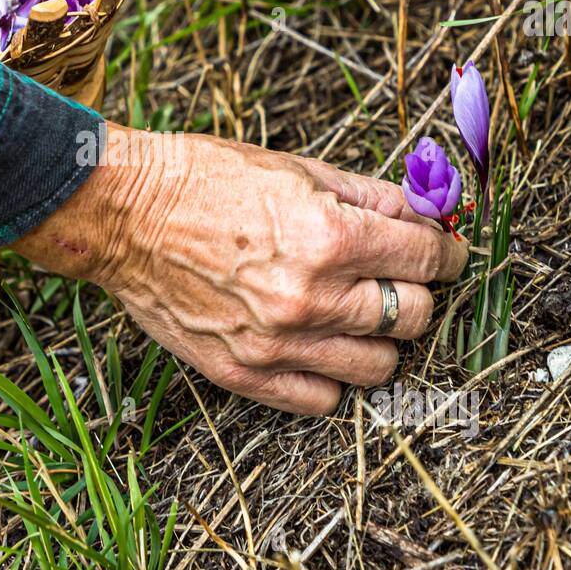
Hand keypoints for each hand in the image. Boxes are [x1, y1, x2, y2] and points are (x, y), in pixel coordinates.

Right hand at [15, 124, 467, 414]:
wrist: (125, 213)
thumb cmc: (205, 180)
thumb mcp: (296, 168)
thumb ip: (368, 197)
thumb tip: (422, 215)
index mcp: (330, 237)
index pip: (429, 259)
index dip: (445, 252)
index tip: (441, 251)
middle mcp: (312, 297)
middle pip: (415, 316)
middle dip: (417, 292)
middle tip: (399, 277)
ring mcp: (278, 343)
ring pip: (380, 366)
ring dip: (381, 339)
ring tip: (358, 313)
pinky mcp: (245, 374)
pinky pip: (323, 400)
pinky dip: (332, 375)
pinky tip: (320, 343)